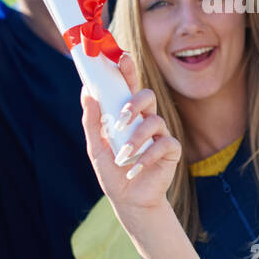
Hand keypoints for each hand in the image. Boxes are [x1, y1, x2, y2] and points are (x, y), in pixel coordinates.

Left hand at [80, 54, 181, 216]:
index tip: (121, 57)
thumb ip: (92, 121)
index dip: (127, 71)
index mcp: (127, 115)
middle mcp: (145, 120)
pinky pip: (165, 143)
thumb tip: (87, 93)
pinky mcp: (171, 150)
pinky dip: (148, 155)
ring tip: (123, 156)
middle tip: (121, 117)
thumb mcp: (96, 147)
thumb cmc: (113, 171)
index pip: (128, 87)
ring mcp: (160, 134)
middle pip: (147, 96)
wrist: (129, 200)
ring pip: (155, 121)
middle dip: (135, 102)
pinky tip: (136, 168)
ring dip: (136, 138)